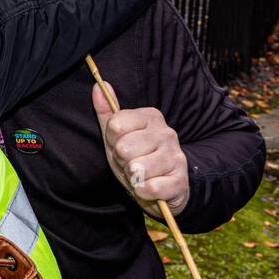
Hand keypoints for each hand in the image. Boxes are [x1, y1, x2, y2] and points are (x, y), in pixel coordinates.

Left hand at [92, 81, 189, 217]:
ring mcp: (176, 157)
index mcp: (151, 117)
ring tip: (140, 175)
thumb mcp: (117, 136)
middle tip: (131, 163)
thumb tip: (98, 86)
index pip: (116, 124)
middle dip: (122, 161)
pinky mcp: (180, 181)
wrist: (161, 188)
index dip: (112, 141)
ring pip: (137, 168)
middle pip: (124, 147)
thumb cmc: (135, 158)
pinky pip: (150, 187)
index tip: (121, 145)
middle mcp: (167, 133)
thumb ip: (107, 112)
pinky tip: (149, 188)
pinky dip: (143, 191)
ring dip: (133, 177)